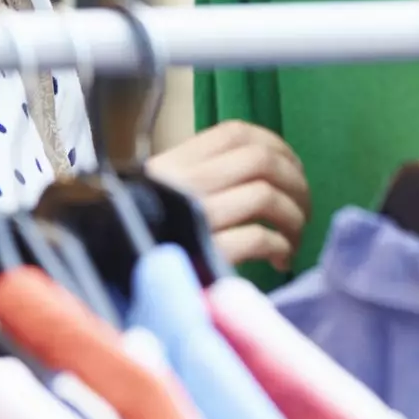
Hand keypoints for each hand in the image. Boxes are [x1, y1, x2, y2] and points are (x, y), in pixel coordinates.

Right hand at [144, 120, 310, 271]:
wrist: (114, 284)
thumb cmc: (144, 242)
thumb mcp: (159, 197)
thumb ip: (198, 178)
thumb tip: (263, 170)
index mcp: (173, 166)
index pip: (234, 133)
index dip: (275, 145)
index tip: (292, 167)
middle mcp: (183, 185)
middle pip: (260, 160)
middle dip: (296, 182)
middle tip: (303, 207)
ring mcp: (193, 219)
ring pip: (265, 196)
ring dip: (293, 216)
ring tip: (294, 236)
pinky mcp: (204, 256)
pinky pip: (259, 239)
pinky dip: (280, 245)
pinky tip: (280, 259)